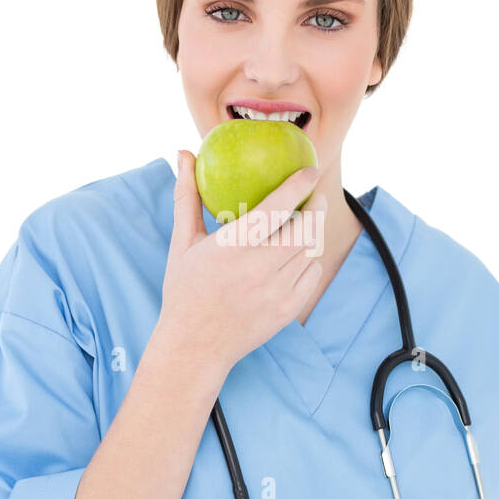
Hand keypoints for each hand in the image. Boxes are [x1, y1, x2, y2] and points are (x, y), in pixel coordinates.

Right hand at [158, 150, 326, 371]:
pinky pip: (310, 275)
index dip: (299, 185)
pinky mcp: (288, 309)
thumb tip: (184, 153)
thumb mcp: (182, 242)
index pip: (277, 207)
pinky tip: (296, 255)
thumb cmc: (185, 289)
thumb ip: (187, 196)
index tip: (311, 169)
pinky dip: (307, 261)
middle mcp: (260, 268)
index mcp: (233, 246)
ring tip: (303, 222)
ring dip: (311, 232)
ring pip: (311, 250)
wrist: (195, 345)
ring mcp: (277, 291)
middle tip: (313, 196)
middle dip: (316, 206)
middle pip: (307, 227)